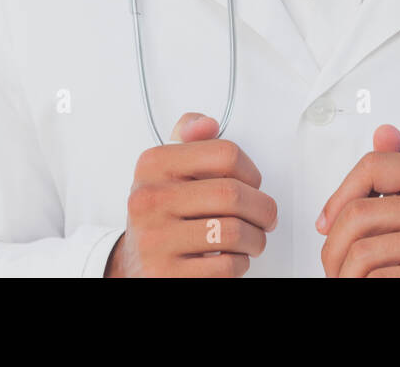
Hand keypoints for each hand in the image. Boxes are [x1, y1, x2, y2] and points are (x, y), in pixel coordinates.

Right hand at [105, 111, 277, 276]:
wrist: (133, 261)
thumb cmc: (162, 211)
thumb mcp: (167, 168)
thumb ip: (189, 138)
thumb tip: (207, 124)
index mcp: (153, 165)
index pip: (225, 153)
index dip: (251, 170)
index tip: (253, 183)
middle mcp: (149, 200)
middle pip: (232, 194)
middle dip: (262, 209)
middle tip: (266, 218)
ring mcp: (155, 240)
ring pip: (233, 232)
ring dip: (256, 239)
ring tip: (252, 239)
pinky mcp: (166, 275)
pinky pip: (225, 266)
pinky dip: (239, 264)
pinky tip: (231, 258)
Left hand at [316, 123, 399, 277]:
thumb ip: (399, 173)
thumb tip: (385, 133)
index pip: (373, 166)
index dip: (339, 196)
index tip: (327, 222)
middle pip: (358, 214)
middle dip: (333, 247)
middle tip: (335, 264)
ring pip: (361, 252)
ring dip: (345, 274)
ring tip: (353, 278)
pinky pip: (376, 278)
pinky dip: (364, 287)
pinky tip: (376, 285)